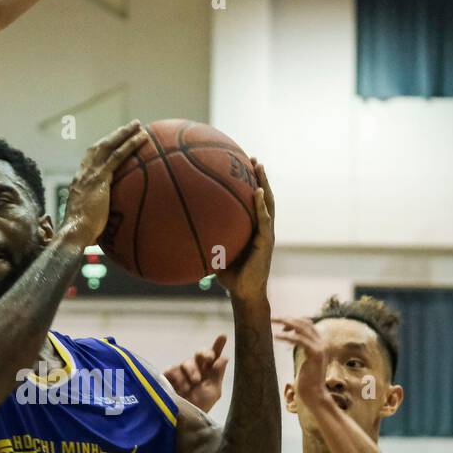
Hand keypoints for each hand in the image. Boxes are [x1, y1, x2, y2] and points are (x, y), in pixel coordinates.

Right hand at [60, 120, 147, 247]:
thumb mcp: (89, 221)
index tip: (114, 142)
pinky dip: (130, 145)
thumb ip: (97, 215)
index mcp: (79, 182)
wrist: (74, 233)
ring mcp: (90, 174)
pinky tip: (143, 139)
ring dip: (124, 133)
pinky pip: (117, 157)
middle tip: (130, 127)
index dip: (102, 149)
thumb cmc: (81, 234)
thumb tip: (106, 225)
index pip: (91, 160)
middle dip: (115, 135)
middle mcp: (83, 174)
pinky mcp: (100, 178)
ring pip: (108, 146)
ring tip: (138, 125)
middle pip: (99, 147)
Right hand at [164, 335, 228, 412]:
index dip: (218, 345)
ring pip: (188, 362)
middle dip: (204, 354)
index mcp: (209, 372)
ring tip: (192, 386)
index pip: (214, 356)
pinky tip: (180, 388)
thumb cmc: (200, 405)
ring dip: (192, 373)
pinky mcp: (170, 375)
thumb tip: (224, 357)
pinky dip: (179, 378)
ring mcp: (182, 371)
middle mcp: (196, 368)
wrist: (183, 417)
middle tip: (208, 359)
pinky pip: (175, 369)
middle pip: (200, 353)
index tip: (223, 336)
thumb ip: (217, 374)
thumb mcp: (213, 392)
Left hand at [217, 160, 274, 301]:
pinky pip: (264, 219)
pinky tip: (257, 192)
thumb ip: (208, 239)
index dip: (250, 184)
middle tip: (253, 158)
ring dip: (264, 184)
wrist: (244, 293)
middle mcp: (262, 228)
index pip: (253, 202)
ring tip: (259, 166)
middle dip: (259, 177)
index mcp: (252, 229)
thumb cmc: (230, 276)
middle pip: (263, 197)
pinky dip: (261, 205)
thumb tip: (184, 228)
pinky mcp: (266, 241)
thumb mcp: (216, 253)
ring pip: (268, 203)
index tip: (243, 166)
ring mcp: (266, 233)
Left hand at [272, 316, 328, 408]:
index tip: (280, 324)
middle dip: (288, 318)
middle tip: (273, 317)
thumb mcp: (304, 361)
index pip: (308, 324)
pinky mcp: (315, 354)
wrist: (314, 395)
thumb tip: (292, 340)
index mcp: (320, 344)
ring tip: (272, 322)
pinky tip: (276, 336)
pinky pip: (299, 339)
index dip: (294, 321)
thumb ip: (302, 349)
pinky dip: (287, 336)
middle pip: (305, 322)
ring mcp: (320, 348)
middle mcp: (322, 343)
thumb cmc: (306, 381)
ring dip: (286, 323)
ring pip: (302, 328)